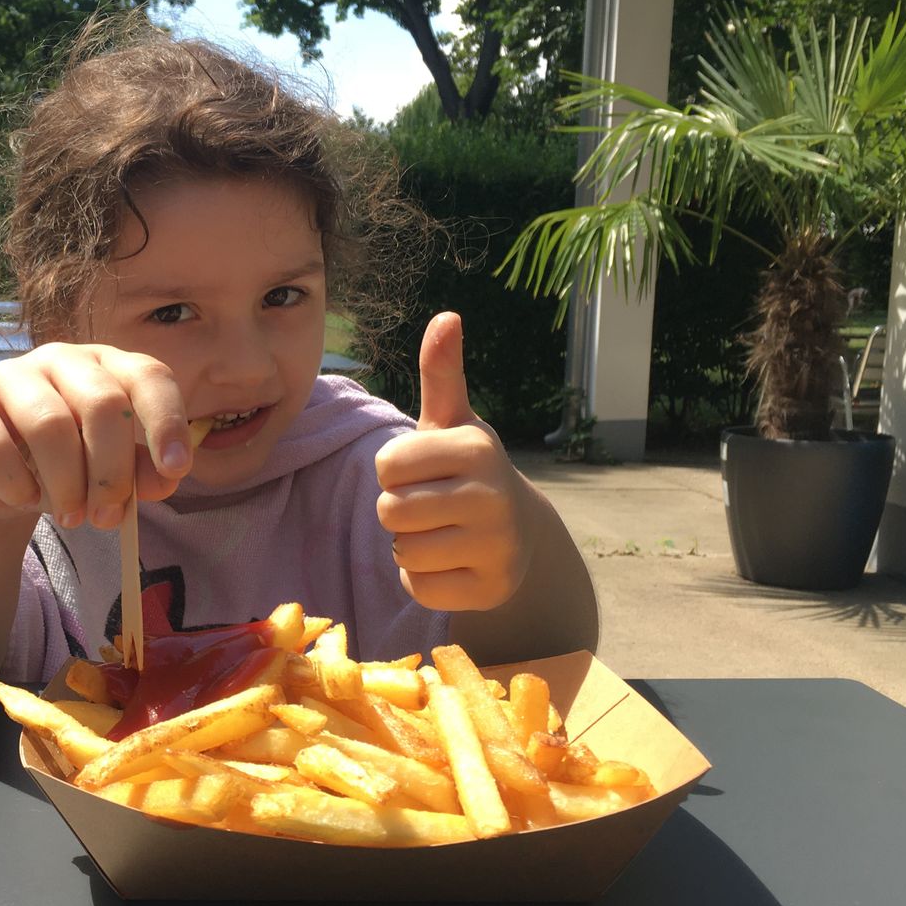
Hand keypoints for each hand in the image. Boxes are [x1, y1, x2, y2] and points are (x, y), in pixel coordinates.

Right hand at [0, 343, 194, 527]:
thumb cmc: (60, 468)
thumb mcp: (107, 473)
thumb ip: (140, 472)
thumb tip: (165, 479)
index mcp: (105, 366)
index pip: (147, 376)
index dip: (166, 420)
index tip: (177, 469)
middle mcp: (58, 360)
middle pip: (102, 402)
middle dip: (112, 470)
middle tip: (107, 518)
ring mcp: (6, 377)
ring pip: (49, 425)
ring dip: (66, 484)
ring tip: (71, 517)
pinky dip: (15, 485)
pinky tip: (22, 499)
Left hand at [375, 312, 528, 611]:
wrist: (519, 534)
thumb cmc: (467, 471)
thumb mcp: (453, 422)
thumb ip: (441, 372)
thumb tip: (446, 315)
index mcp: (477, 449)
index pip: (386, 466)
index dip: (393, 472)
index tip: (422, 471)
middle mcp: (494, 496)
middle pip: (390, 511)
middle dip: (399, 511)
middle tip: (430, 506)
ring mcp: (497, 547)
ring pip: (403, 553)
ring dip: (410, 547)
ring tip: (441, 533)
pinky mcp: (490, 590)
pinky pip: (419, 589)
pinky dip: (424, 581)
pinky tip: (451, 565)